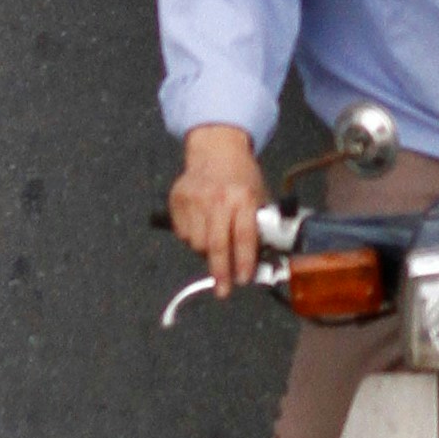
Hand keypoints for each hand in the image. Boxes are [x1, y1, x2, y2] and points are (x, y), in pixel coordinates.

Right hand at [170, 124, 267, 292]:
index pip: (243, 237)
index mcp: (242, 197)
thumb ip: (259, 226)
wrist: (216, 147)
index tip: (243, 280)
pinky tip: (201, 225)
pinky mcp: (177, 200)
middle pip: (216, 246)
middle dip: (220, 272)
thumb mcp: (259, 196)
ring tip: (215, 239)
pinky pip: (183, 234)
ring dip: (206, 251)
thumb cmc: (241, 176)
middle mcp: (217, 199)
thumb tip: (261, 261)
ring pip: (197, 244)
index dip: (243, 262)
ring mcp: (194, 199)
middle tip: (223, 290)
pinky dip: (193, 237)